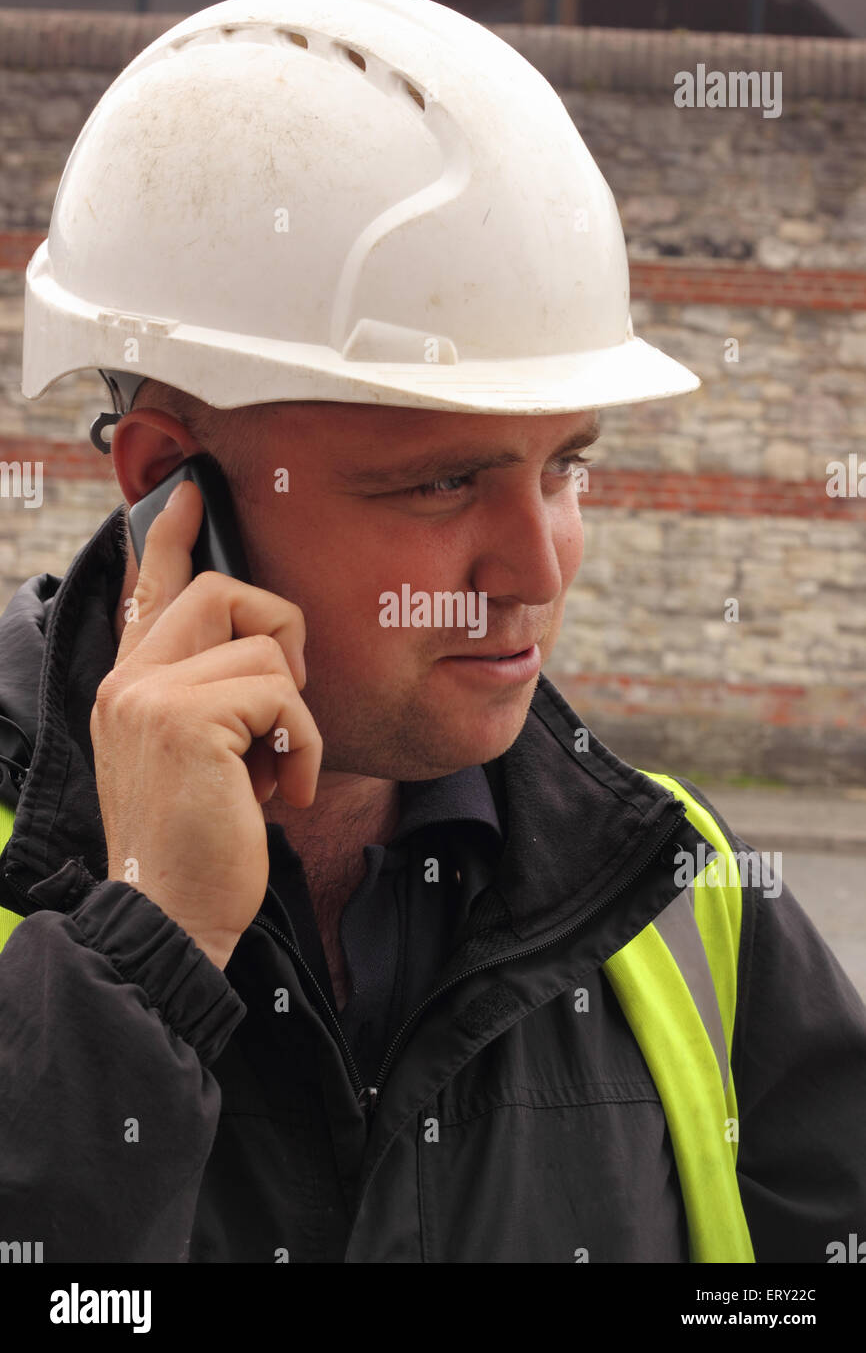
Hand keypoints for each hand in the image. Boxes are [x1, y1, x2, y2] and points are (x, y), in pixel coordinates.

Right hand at [90, 479, 321, 969]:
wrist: (170, 918)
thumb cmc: (197, 844)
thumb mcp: (198, 760)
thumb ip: (213, 699)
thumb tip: (267, 655)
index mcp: (130, 686)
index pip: (148, 591)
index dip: (168, 538)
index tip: (185, 492)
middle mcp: (129, 680)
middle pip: (221, 589)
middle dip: (278, 630)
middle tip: (285, 700)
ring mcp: (149, 695)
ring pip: (266, 650)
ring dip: (296, 717)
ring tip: (275, 771)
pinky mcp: (186, 719)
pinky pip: (283, 695)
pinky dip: (305, 746)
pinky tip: (286, 793)